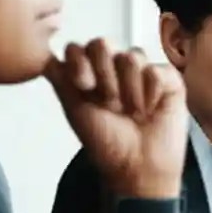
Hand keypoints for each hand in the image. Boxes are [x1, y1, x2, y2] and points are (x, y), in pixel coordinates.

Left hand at [45, 39, 187, 197]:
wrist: (137, 168)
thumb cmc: (107, 143)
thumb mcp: (74, 109)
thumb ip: (60, 79)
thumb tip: (42, 54)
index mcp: (92, 72)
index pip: (79, 47)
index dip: (79, 64)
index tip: (84, 87)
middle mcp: (117, 68)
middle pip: (103, 44)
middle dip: (104, 77)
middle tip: (111, 104)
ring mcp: (143, 71)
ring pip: (131, 57)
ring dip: (129, 91)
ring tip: (133, 112)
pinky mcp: (169, 80)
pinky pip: (156, 71)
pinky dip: (151, 94)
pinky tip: (151, 110)